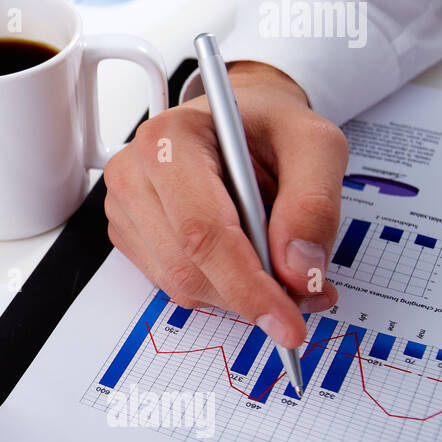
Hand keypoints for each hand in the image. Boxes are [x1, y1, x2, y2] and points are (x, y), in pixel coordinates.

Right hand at [102, 62, 346, 349]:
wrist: (239, 120)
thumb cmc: (268, 126)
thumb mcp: (315, 145)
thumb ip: (314, 204)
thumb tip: (299, 270)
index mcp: (170, 140)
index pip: (201, 231)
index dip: (247, 285)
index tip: (288, 321)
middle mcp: (135, 173)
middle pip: (188, 268)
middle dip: (250, 295)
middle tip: (302, 295)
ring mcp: (125, 207)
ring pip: (181, 285)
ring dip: (237, 293)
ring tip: (277, 265)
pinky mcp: (131, 235)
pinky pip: (174, 285)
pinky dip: (219, 287)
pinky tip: (243, 258)